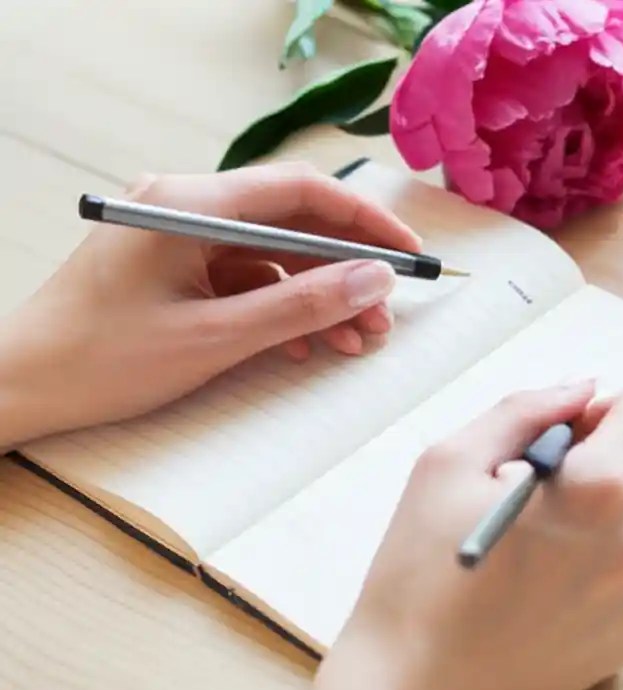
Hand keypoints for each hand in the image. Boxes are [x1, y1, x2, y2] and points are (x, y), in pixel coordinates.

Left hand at [0, 162, 422, 447]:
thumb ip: (302, 305)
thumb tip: (375, 279)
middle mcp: (185, 205)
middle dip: (346, 269)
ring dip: (318, 296)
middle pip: (292, 222)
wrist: (21, 387)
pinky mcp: (174, 266)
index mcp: (189, 203)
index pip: (300, 191)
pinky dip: (281, 308)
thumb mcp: (216, 337)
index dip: (365, 220)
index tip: (407, 253)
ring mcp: (178, 236)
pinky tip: (306, 346)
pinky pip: (246, 277)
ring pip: (275, 255)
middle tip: (386, 312)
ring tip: (355, 340)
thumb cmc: (102, 359)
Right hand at [304, 380, 622, 689]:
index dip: (618, 406)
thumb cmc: (419, 580)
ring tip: (530, 548)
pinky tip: (541, 585)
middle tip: (532, 493)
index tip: (575, 429)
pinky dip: (599, 563)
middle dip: (600, 461)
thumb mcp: (451, 463)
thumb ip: (528, 409)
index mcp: (601, 492)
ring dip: (599, 515)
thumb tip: (581, 390)